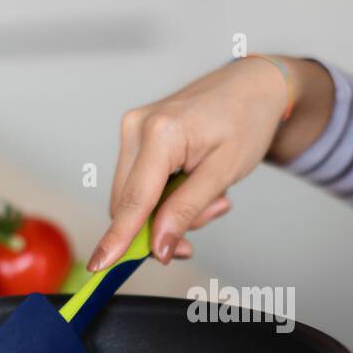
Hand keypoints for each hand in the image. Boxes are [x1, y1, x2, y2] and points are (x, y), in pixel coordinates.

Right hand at [87, 56, 333, 270]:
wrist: (250, 86)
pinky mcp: (136, 136)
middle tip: (212, 212)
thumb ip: (187, 210)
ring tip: (212, 192)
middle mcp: (136, 127)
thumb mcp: (224, 172)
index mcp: (160, 133)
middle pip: (130, 203)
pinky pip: (142, 184)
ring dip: (170, 210)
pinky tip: (196, 182)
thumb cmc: (245, 120)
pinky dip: (168, 195)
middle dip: (163, 225)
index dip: (118, 239)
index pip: (134, 200)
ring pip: (135, 198)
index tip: (101, 266)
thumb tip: (158, 246)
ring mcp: (133, 130)